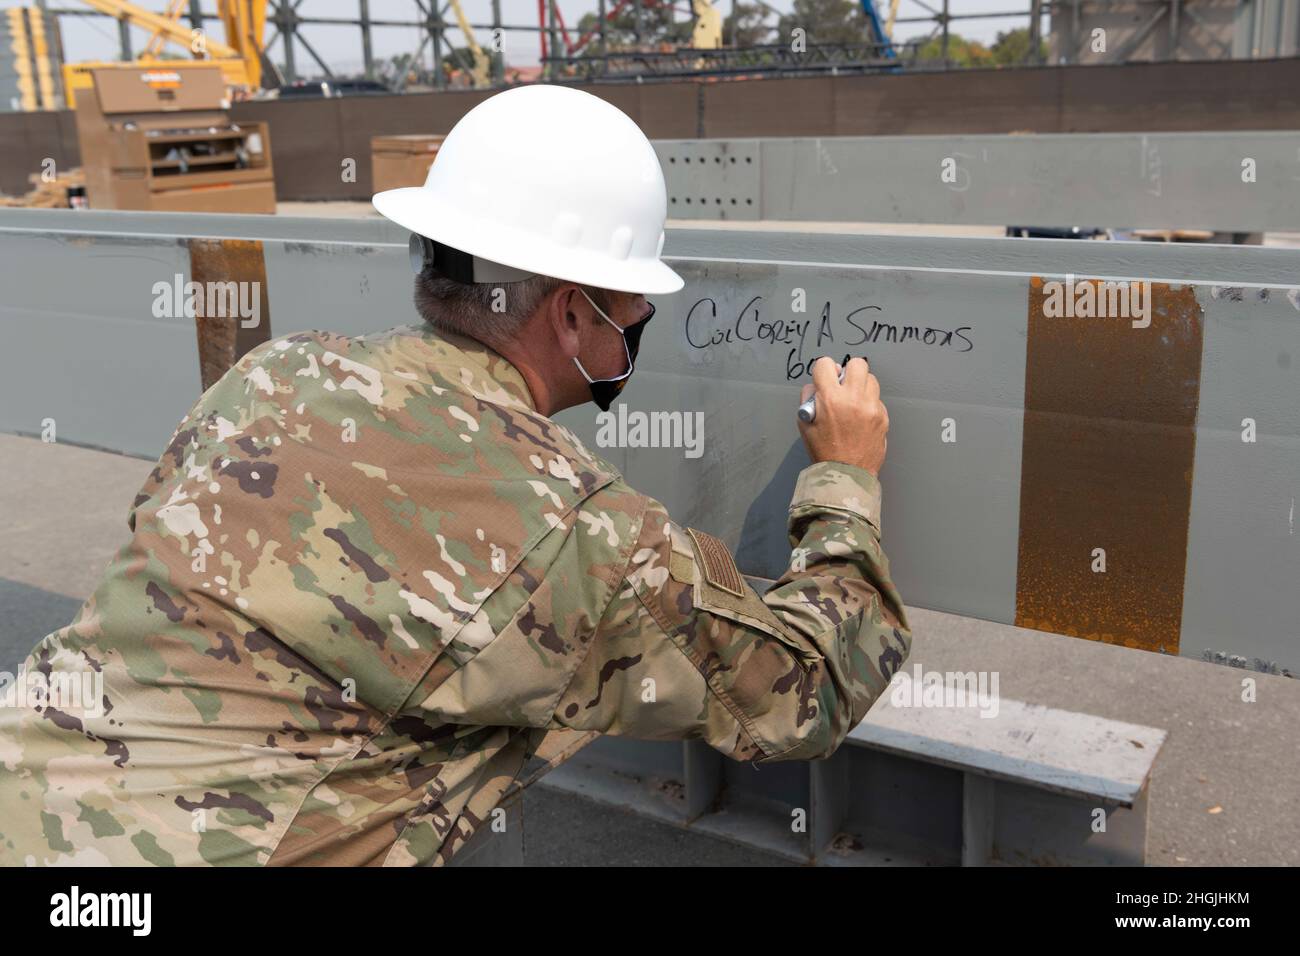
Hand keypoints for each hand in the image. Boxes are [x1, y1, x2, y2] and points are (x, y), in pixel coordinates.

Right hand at [797, 356, 888, 476]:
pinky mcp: (883, 416)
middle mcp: (853, 398)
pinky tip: (861, 418)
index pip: (826, 364)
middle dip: (848, 372)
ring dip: (861, 386)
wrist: (847, 474)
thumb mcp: (804, 424)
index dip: (823, 370)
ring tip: (853, 401)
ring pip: (871, 379)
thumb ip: (809, 398)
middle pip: (857, 364)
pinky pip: (877, 399)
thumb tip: (817, 385)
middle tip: (843, 386)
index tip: (824, 378)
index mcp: (830, 398)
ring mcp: (871, 407)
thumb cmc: (823, 451)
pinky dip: (869, 404)